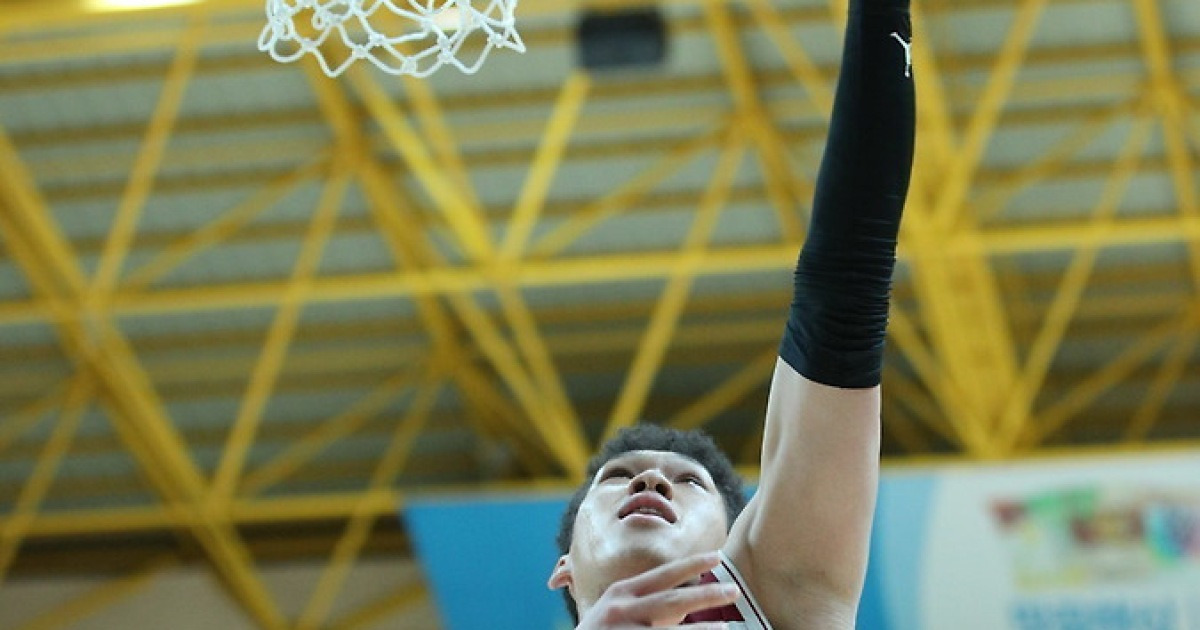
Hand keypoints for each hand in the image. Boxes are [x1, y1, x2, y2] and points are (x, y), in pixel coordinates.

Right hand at [575, 552, 738, 628]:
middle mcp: (621, 609)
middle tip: (735, 591)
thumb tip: (686, 603)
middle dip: (706, 594)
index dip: (691, 565)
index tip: (717, 556)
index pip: (663, 575)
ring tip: (726, 628)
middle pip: (672, 601)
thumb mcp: (614, 612)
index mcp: (621, 593)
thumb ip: (642, 603)